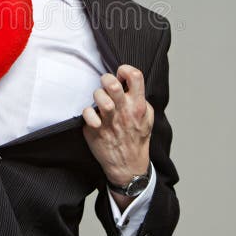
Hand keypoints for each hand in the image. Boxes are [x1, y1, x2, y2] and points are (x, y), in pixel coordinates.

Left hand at [82, 65, 153, 187]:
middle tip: (106, 86)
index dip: (125, 70)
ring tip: (100, 102)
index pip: (135, 76)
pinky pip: (87, 112)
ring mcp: (109, 120)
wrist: (128, 165)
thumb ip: (140, 99)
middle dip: (107, 79)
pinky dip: (88, 113)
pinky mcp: (95, 129)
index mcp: (137, 105)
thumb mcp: (147, 117)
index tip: (121, 76)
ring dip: (98, 95)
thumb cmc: (136, 138)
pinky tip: (93, 117)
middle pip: (112, 84)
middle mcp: (124, 111)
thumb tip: (129, 83)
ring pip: (99, 96)